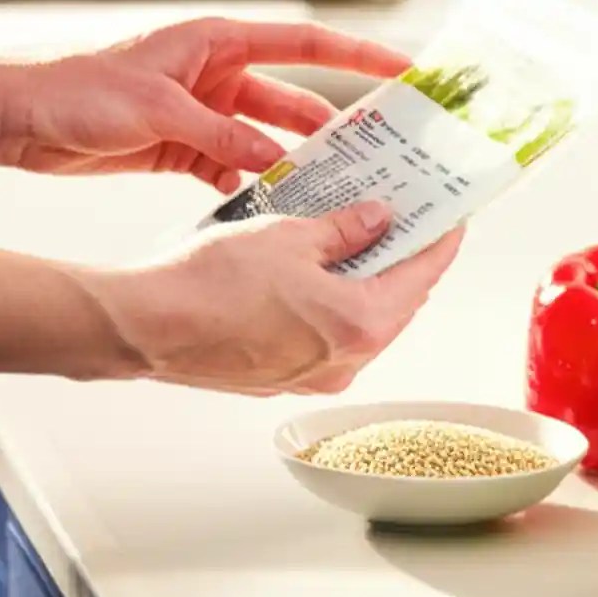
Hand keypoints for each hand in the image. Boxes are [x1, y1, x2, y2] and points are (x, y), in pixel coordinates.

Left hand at [0, 18, 410, 191]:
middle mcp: (217, 75)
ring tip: (329, 192)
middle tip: (375, 154)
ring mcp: (202, 114)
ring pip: (266, 141)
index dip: (359, 55)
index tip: (404, 72)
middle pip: (293, 101)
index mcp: (218, 43)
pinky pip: (233, 168)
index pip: (306, 45)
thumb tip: (276, 162)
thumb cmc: (77, 88)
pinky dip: (248, 188)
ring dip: (291, 165)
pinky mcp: (184, 148)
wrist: (19, 117)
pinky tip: (265, 209)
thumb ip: (224, 136)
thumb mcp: (160, 110)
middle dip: (331, 128)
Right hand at [0, 202, 463, 395]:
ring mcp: (314, 376)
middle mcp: (346, 361)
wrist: (146, 328)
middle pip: (398, 303)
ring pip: (361, 323)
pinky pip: (325, 338)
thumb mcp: (290, 236)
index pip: (424, 274)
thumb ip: (344, 230)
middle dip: (403, 259)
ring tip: (357, 239)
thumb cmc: (211, 284)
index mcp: (361, 324)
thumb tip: (377, 219)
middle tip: (404, 220)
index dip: (441, 240)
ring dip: (365, 283)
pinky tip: (316, 273)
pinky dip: (331, 306)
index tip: (451, 218)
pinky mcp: (283, 378)